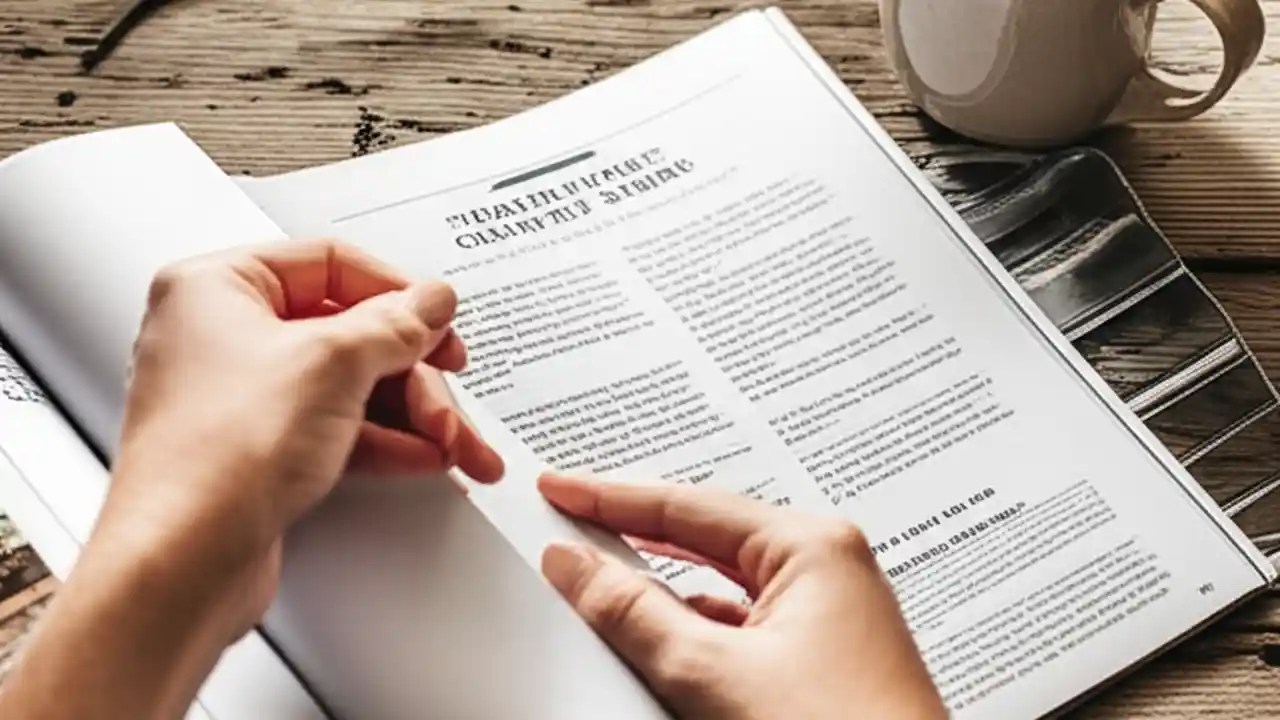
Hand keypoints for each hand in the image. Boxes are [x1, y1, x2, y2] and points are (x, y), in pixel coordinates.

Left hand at [0, 239, 502, 719]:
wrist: (180, 563)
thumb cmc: (217, 458)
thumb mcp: (332, 363)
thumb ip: (395, 324)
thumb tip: (429, 300)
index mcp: (216, 288)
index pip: (329, 263)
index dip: (396, 290)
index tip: (437, 319)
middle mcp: (222, 336)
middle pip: (350, 332)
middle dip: (415, 372)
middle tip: (448, 389)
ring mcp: (242, 397)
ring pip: (351, 386)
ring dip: (413, 413)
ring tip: (453, 441)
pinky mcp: (260, 451)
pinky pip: (338, 429)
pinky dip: (387, 441)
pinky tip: (425, 456)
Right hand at [538, 474, 945, 719]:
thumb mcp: (712, 673)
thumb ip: (634, 613)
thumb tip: (580, 568)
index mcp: (814, 548)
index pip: (688, 506)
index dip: (612, 498)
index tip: (562, 491)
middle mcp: (828, 572)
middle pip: (706, 538)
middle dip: (635, 535)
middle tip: (573, 521)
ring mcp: (827, 619)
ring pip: (721, 587)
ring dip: (662, 591)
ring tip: (603, 584)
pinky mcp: (820, 664)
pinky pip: (739, 628)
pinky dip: (692, 630)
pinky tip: (657, 642)